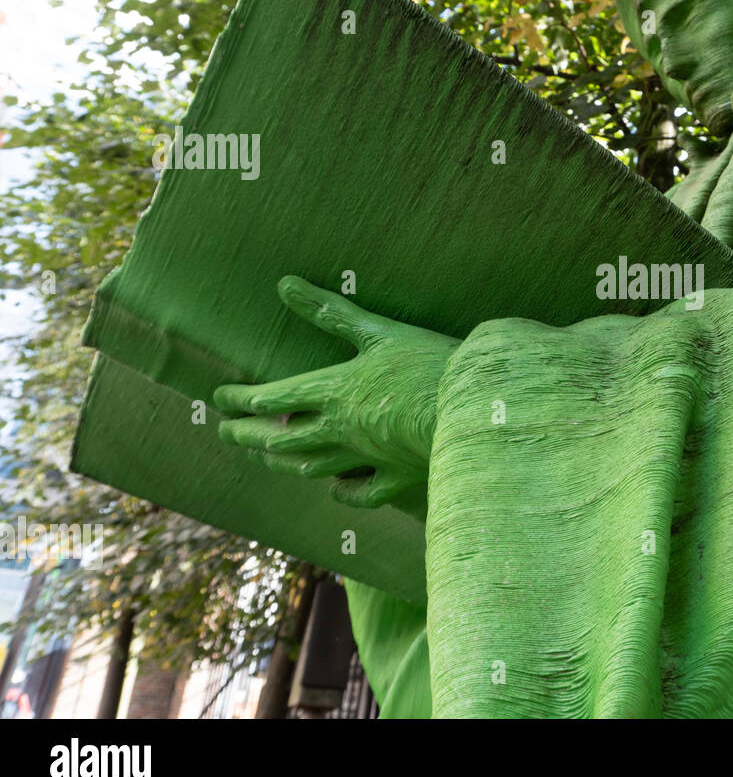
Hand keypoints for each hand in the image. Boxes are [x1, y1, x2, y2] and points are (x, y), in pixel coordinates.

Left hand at [214, 276, 457, 519]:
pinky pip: (359, 492)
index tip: (219, 398)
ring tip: (265, 458)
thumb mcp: (378, 331)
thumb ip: (330, 311)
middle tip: (224, 433)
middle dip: (248, 434)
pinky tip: (332, 489)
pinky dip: (340, 491)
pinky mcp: (396, 478)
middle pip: (282, 437)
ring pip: (312, 467)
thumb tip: (284, 284)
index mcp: (334, 391)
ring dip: (282, 462)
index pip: (274, 397)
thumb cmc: (427, 364)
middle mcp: (340, 429)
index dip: (242, 398)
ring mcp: (366, 459)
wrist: (470, 411)